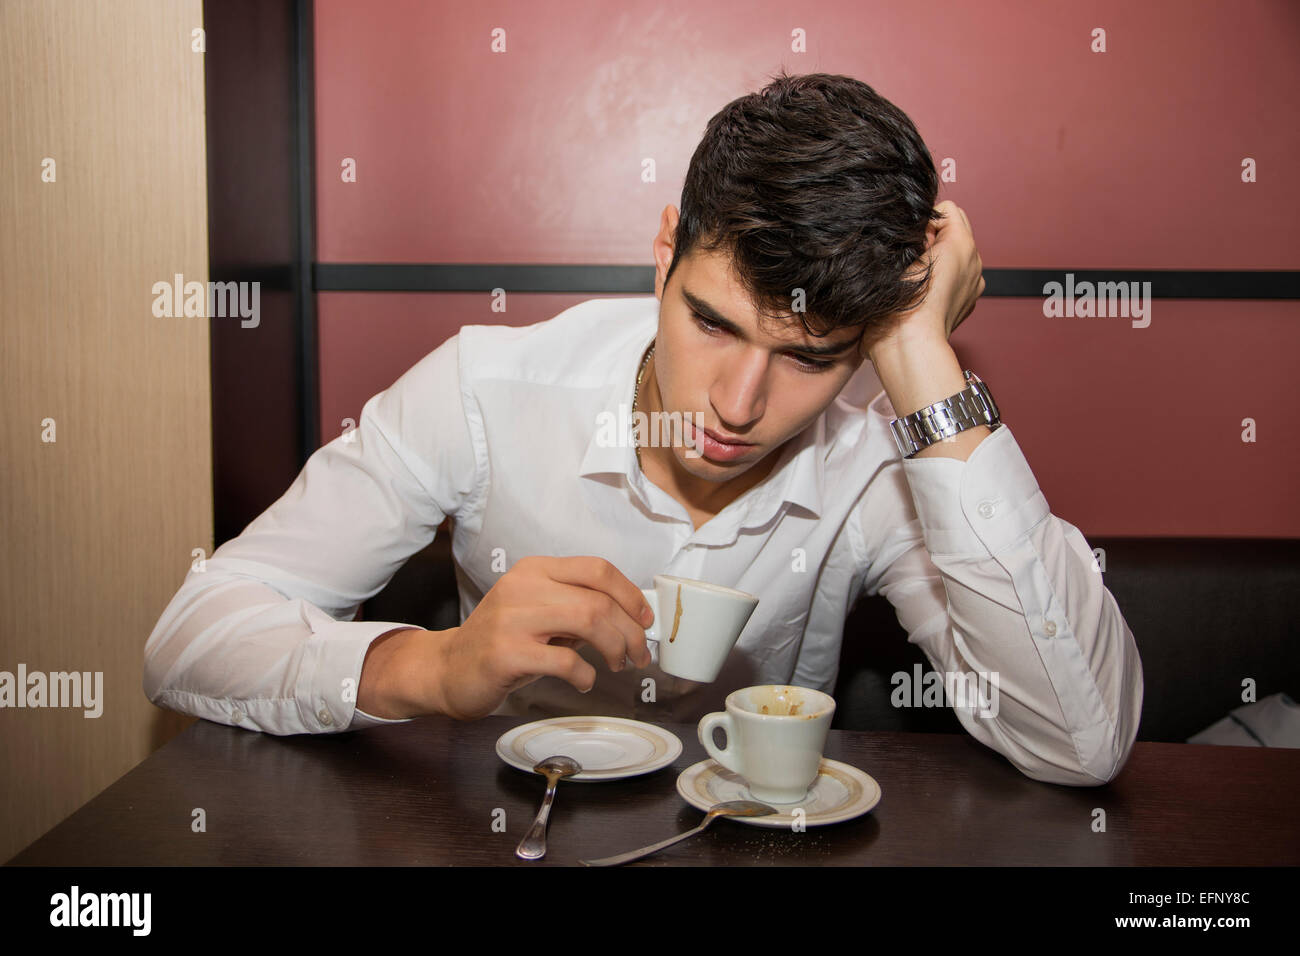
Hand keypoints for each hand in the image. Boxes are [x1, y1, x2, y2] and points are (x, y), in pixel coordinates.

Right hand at [424, 555, 654, 719]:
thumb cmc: (504, 642)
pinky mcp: (506, 653)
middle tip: (639, 655)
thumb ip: (576, 608)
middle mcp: (523, 586)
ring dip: (615, 648)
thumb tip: (630, 619)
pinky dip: (585, 674)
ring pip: (588, 620)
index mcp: (535, 570)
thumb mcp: (539, 613)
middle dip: (630, 630)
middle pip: (598, 599)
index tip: (645, 619)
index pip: (597, 569)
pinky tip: (584, 681)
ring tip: (618, 665)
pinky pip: (565, 661)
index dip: (630, 594)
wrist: (449, 669)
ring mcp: (513, 619)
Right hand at [867, 200, 984, 360]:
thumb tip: (924, 226)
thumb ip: (925, 225)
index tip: (914, 242)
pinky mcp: (964, 305)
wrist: (908, 344)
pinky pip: (952, 281)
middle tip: (913, 260)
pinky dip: (939, 282)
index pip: (946, 212)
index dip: (925, 222)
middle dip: (932, 240)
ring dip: (934, 261)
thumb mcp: (910, 249)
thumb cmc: (908, 301)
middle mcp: (974, 263)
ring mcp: (971, 286)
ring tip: (914, 278)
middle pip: (951, 233)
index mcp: (963, 244)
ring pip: (951, 257)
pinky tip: (921, 293)